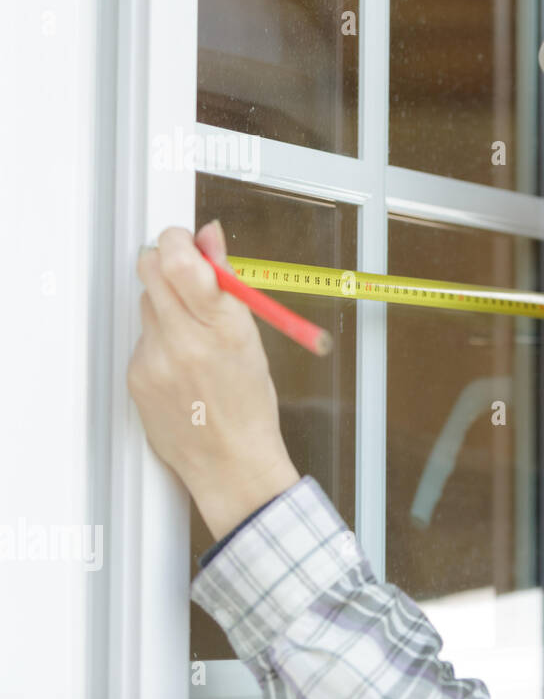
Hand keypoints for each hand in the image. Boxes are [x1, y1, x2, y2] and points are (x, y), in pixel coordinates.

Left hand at [128, 220, 299, 540]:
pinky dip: (159, 340)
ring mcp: (155, 359)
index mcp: (226, 327)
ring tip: (192, 335)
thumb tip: (210, 237)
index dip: (179, 241)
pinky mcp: (136, 374)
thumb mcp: (252, 339)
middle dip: (166, 261)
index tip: (187, 241)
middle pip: (151, 270)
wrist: (230, 461)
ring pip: (146, 301)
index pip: (183, 262)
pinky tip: (181, 365)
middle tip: (184, 273)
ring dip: (165, 304)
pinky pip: (142, 337)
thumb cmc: (250, 404)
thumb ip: (226, 285)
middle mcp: (186, 340)